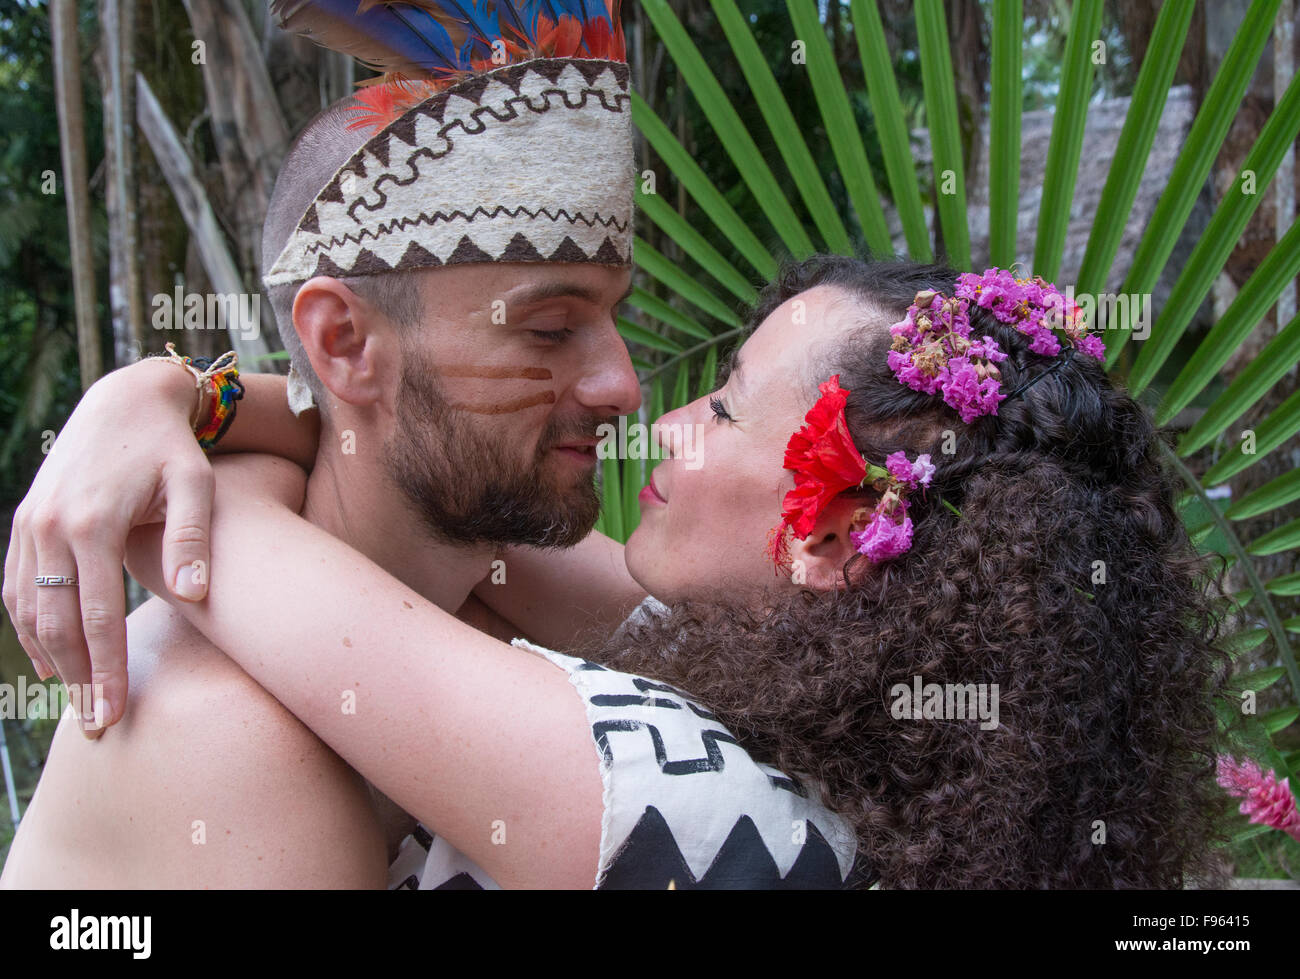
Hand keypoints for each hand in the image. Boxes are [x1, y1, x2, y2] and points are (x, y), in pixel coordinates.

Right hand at [3, 359, 214, 735]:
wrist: (126, 400)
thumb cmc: (172, 447)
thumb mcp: (196, 485)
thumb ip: (193, 541)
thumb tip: (196, 598)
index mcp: (92, 525)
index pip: (96, 619)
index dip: (105, 672)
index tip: (113, 715)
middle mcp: (50, 528)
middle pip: (57, 625)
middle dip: (76, 680)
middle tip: (96, 726)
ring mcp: (30, 524)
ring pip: (29, 610)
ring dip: (48, 659)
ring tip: (74, 700)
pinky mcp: (24, 521)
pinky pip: (15, 585)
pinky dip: (27, 624)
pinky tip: (49, 656)